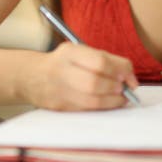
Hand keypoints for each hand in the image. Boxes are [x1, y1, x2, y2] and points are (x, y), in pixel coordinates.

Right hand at [20, 42, 138, 110]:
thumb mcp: (79, 51)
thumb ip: (104, 59)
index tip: (130, 77)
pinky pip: (87, 110)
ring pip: (92, 100)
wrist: (31, 76)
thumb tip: (129, 76)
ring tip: (121, 98)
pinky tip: (110, 103)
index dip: (120, 71)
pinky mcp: (61, 106)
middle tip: (125, 89)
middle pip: (95, 82)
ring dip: (113, 101)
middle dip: (116, 88)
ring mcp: (60, 90)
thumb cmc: (64, 62)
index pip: (100, 61)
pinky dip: (104, 107)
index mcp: (70, 52)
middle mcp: (63, 70)